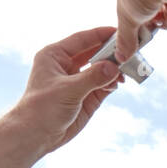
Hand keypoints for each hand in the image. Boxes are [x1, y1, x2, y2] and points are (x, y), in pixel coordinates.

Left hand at [10, 27, 123, 155]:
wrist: (36, 135)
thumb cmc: (42, 108)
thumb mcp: (68, 90)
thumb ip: (92, 77)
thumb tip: (114, 68)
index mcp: (56, 55)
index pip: (82, 39)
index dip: (101, 35)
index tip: (119, 32)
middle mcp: (68, 65)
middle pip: (94, 52)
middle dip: (111, 53)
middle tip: (130, 52)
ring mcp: (79, 81)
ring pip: (102, 69)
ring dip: (115, 69)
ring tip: (128, 71)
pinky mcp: (87, 97)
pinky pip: (105, 85)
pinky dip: (113, 83)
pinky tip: (118, 83)